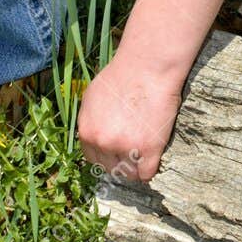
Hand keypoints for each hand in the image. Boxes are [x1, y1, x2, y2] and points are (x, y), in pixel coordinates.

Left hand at [76, 54, 182, 182]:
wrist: (148, 66)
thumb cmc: (122, 75)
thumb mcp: (92, 96)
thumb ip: (91, 120)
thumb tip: (95, 134)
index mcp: (87, 131)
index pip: (93, 159)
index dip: (106, 156)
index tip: (117, 154)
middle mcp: (103, 142)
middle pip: (110, 169)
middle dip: (121, 162)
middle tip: (133, 152)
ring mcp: (125, 148)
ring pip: (129, 174)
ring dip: (136, 168)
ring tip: (145, 154)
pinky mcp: (148, 149)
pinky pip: (147, 174)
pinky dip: (151, 169)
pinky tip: (155, 157)